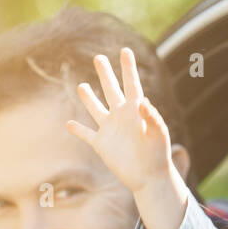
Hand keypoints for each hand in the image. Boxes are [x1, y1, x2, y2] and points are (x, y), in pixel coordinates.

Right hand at [66, 47, 173, 194]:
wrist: (150, 177)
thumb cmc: (158, 155)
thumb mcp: (158, 134)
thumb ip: (152, 117)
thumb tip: (142, 101)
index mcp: (136, 110)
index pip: (131, 84)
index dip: (128, 67)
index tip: (125, 51)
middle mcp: (121, 116)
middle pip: (111, 90)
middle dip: (105, 74)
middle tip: (99, 57)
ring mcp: (110, 129)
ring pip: (96, 109)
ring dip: (88, 97)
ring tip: (82, 86)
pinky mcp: (102, 145)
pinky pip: (87, 134)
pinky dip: (78, 130)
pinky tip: (69, 124)